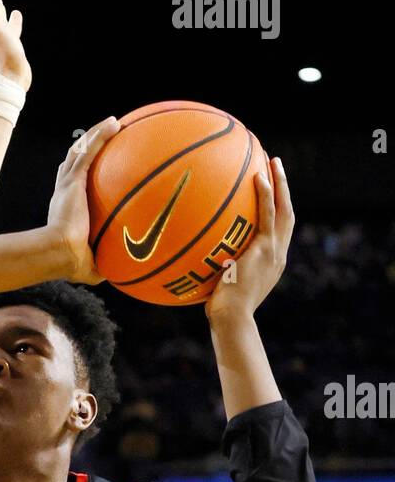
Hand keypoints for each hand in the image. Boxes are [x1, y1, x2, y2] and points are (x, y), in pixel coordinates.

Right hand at [47, 118, 119, 283]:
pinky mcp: (73, 181)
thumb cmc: (71, 263)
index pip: (70, 184)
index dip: (78, 173)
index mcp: (66, 208)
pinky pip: (88, 152)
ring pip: (79, 151)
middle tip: (102, 138)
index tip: (90, 167)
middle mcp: (64, 191)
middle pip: (73, 161)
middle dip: (86, 147)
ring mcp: (67, 184)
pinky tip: (114, 123)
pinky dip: (100, 136)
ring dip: (94, 135)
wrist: (60, 253)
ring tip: (112, 123)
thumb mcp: (91, 264)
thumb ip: (103, 264)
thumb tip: (121, 274)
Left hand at [206, 156, 293, 321]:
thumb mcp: (223, 289)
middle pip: (287, 215)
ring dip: (280, 183)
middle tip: (277, 168)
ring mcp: (274, 251)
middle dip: (284, 190)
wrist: (231, 320)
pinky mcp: (265, 249)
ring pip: (283, 210)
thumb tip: (195, 263)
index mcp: (271, 264)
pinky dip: (265, 195)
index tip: (272, 193)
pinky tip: (258, 176)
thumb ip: (218, 271)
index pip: (278, 232)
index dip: (277, 211)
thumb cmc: (222, 313)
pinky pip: (266, 215)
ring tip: (273, 161)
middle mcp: (277, 255)